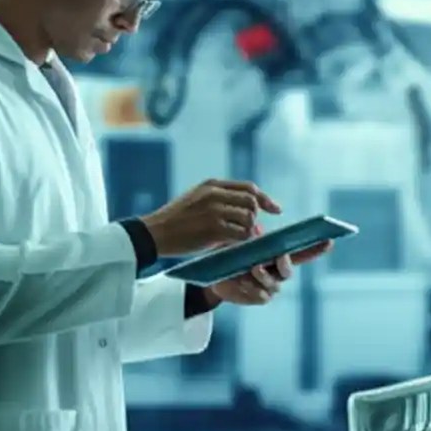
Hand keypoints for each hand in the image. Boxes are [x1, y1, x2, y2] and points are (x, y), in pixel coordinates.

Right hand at [140, 179, 280, 255]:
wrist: (154, 233)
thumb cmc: (176, 221)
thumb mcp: (197, 201)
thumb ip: (222, 204)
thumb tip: (254, 220)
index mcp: (212, 184)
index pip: (248, 187)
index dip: (265, 199)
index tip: (276, 209)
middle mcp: (214, 194)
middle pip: (252, 202)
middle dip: (255, 217)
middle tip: (250, 230)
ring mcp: (214, 210)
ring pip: (249, 219)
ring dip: (249, 231)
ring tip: (238, 239)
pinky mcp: (213, 229)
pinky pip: (241, 235)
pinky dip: (243, 242)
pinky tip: (235, 246)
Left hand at [207, 239, 335, 305]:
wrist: (214, 276)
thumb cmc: (229, 255)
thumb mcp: (239, 242)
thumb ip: (250, 237)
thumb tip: (256, 228)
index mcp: (279, 255)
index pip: (302, 251)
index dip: (317, 247)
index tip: (329, 240)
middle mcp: (278, 272)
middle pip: (288, 270)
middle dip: (285, 262)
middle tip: (279, 256)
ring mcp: (270, 287)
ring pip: (274, 284)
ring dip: (264, 275)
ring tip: (254, 267)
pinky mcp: (259, 298)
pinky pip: (260, 295)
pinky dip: (252, 288)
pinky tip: (242, 281)